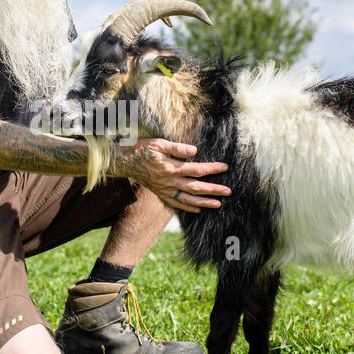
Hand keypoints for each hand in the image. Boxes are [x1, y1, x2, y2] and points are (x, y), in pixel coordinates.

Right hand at [116, 138, 230, 212]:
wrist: (124, 161)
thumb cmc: (142, 149)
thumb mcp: (159, 143)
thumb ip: (177, 148)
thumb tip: (194, 151)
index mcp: (171, 168)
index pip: (197, 169)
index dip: (212, 168)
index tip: (225, 167)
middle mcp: (169, 181)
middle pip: (196, 187)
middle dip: (213, 190)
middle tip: (228, 191)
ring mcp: (164, 189)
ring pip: (188, 199)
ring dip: (204, 202)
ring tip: (218, 204)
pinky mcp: (160, 193)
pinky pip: (176, 203)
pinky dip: (187, 208)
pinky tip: (198, 210)